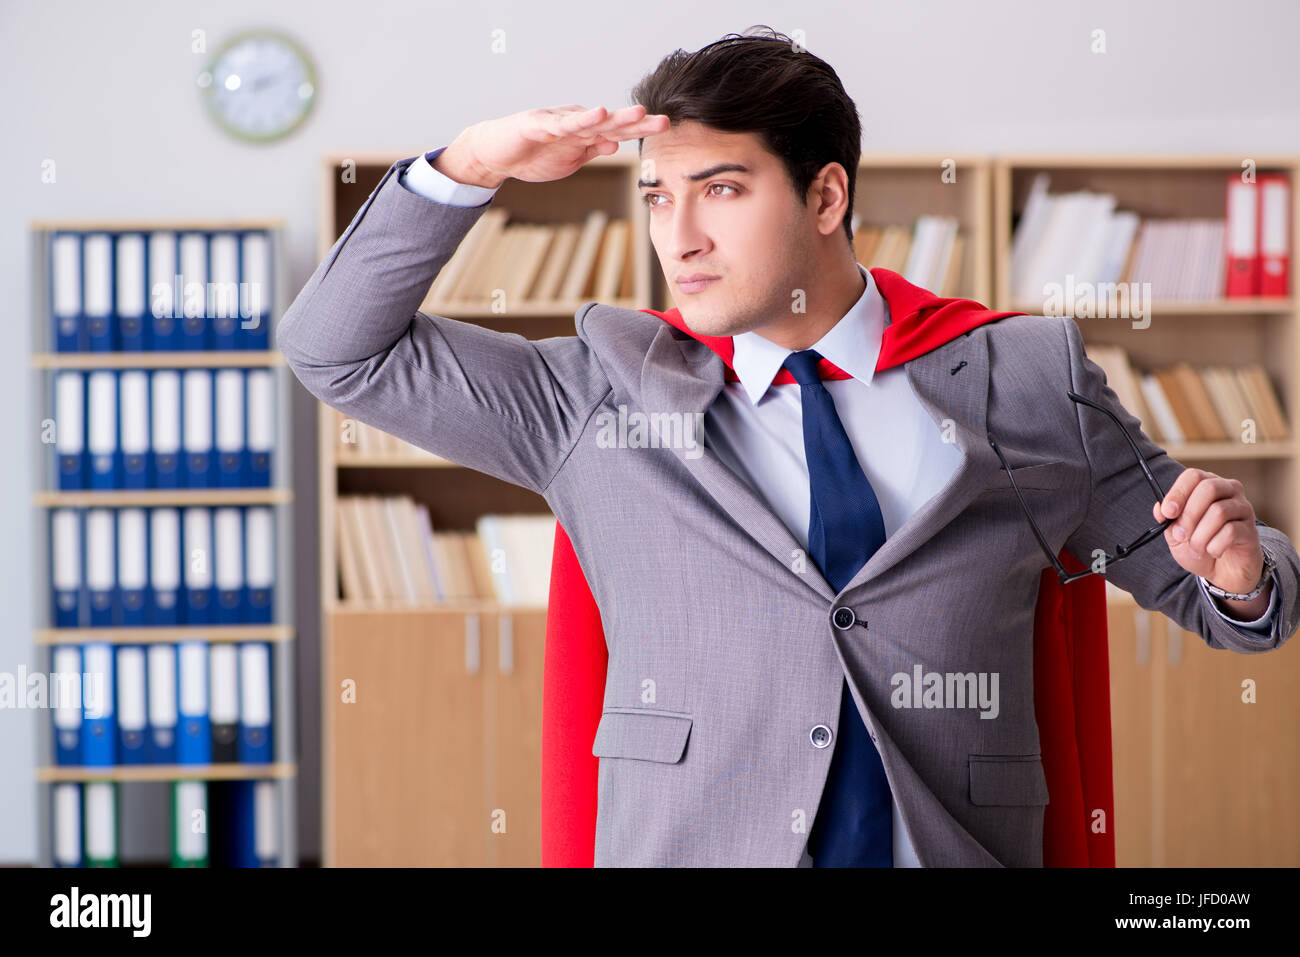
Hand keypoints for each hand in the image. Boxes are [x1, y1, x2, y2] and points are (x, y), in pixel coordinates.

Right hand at [446, 105, 669, 187]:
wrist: (497, 153)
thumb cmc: (534, 154)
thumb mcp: (571, 158)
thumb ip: (593, 149)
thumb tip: (617, 143)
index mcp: (585, 133)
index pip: (618, 131)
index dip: (640, 130)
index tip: (665, 129)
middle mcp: (576, 123)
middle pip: (612, 123)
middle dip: (638, 123)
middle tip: (663, 122)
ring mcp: (559, 122)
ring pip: (592, 121)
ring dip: (616, 117)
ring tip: (638, 113)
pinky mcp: (540, 125)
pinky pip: (564, 124)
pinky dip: (581, 120)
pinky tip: (598, 114)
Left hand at [1151, 467, 1264, 593]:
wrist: (1223, 572)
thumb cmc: (1200, 547)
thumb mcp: (1176, 535)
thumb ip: (1168, 521)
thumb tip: (1159, 508)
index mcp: (1207, 486)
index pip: (1194, 476)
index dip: (1178, 492)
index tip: (1168, 512)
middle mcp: (1229, 491)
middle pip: (1209, 488)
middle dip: (1189, 514)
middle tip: (1180, 535)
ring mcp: (1243, 508)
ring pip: (1219, 511)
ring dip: (1200, 536)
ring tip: (1195, 549)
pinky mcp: (1250, 529)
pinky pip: (1231, 532)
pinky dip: (1214, 546)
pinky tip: (1213, 552)